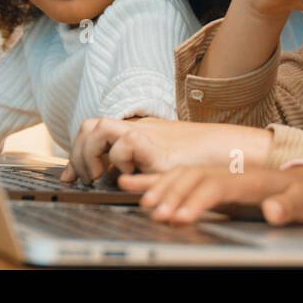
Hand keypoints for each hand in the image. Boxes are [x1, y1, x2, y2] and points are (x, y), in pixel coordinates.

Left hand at [61, 117, 272, 183]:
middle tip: (85, 176)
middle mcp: (139, 128)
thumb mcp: (163, 159)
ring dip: (93, 153)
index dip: (78, 151)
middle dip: (79, 152)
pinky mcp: (160, 148)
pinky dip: (121, 159)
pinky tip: (129, 175)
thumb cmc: (201, 159)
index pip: (95, 129)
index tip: (71, 175)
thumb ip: (139, 163)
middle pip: (92, 125)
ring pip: (102, 127)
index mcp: (138, 130)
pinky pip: (129, 144)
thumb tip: (117, 178)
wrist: (230, 153)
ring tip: (101, 176)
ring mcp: (149, 135)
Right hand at [118, 165, 302, 225]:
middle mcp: (230, 172)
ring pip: (182, 175)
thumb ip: (288, 207)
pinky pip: (178, 177)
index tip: (181, 217)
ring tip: (144, 205)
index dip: (197, 200)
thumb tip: (274, 211)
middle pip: (194, 177)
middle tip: (156, 214)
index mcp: (251, 178)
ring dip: (161, 188)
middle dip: (173, 194)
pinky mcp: (211, 182)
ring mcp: (219, 174)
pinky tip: (130, 184)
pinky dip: (154, 181)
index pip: (217, 186)